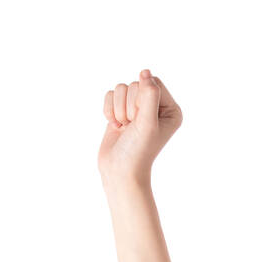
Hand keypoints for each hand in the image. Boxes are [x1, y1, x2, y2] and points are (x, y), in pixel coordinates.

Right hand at [98, 69, 181, 188]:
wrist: (120, 171)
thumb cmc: (138, 151)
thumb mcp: (147, 123)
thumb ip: (149, 95)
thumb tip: (145, 72)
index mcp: (170, 110)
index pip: (152, 82)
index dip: (141, 98)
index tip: (142, 120)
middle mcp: (156, 107)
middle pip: (136, 84)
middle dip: (129, 106)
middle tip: (132, 127)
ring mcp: (138, 109)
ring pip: (121, 88)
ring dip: (118, 109)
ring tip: (125, 127)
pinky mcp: (121, 110)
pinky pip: (110, 94)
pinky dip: (109, 110)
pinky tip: (115, 126)